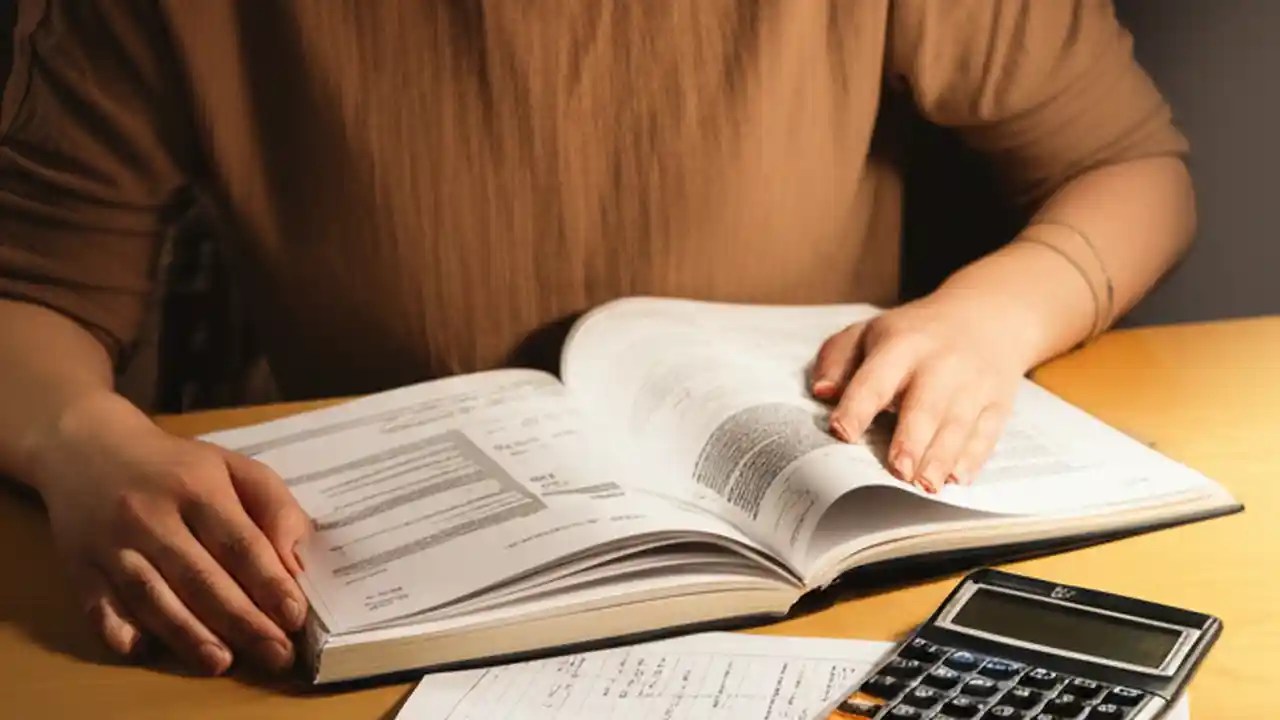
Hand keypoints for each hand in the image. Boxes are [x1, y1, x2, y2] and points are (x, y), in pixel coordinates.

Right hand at [30, 393, 309, 674]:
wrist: (88, 447)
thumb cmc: (177, 467)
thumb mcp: (233, 467)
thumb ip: (273, 507)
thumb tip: (296, 562)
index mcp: (197, 487)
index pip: (238, 542)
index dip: (267, 582)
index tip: (294, 616)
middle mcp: (152, 516)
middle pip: (200, 577)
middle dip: (242, 621)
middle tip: (275, 654)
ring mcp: (112, 543)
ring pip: (152, 596)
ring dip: (188, 634)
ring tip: (221, 662)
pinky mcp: (80, 566)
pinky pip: (98, 604)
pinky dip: (119, 628)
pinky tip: (143, 649)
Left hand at [810, 289, 1039, 492]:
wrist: (985, 315)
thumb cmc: (914, 333)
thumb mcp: (869, 331)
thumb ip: (837, 359)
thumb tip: (821, 392)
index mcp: (900, 345)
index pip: (875, 379)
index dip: (857, 406)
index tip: (842, 432)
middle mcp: (939, 364)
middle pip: (924, 406)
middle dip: (911, 440)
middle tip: (898, 471)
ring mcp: (972, 384)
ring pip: (957, 425)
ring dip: (941, 457)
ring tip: (925, 484)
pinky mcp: (996, 402)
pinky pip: (986, 432)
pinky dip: (973, 457)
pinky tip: (958, 477)